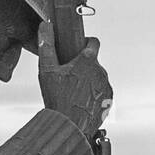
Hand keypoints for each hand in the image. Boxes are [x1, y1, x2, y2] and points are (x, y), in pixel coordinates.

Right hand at [37, 21, 112, 138]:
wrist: (70, 127)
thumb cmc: (58, 100)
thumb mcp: (47, 70)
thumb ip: (47, 45)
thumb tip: (45, 26)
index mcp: (88, 60)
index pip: (94, 41)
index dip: (85, 42)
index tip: (77, 48)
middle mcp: (101, 71)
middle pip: (93, 62)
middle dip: (82, 66)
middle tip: (67, 76)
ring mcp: (106, 86)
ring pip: (96, 77)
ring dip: (87, 81)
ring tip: (71, 92)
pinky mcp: (108, 100)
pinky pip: (100, 92)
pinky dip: (91, 94)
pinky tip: (78, 102)